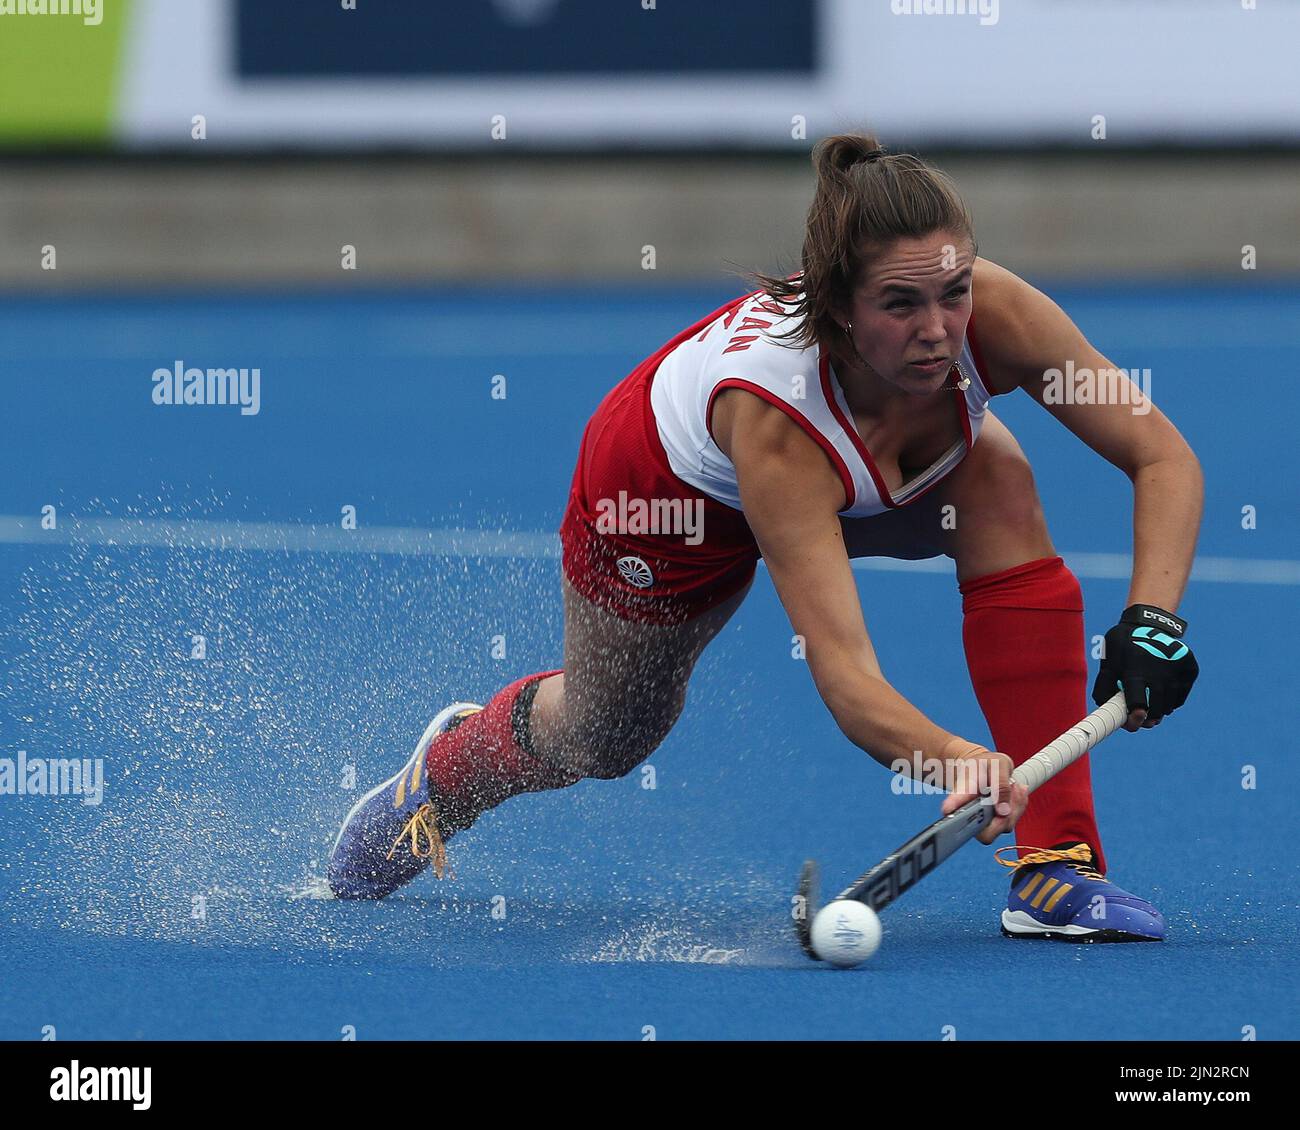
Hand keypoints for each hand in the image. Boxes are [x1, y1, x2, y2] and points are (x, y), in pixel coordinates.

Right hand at [939, 742, 1027, 845]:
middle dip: (1004, 819)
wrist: (987, 766)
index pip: (954, 805)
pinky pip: (1012, 821)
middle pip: (985, 834)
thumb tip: (1003, 812)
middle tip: (1010, 794)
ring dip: (1015, 807)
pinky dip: (1019, 806)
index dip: (953, 810)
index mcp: (963, 792)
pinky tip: (1016, 791)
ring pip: (1004, 827)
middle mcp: (971, 812)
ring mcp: (984, 819)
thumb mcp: (997, 765)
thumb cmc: (987, 764)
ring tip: (1013, 785)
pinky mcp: (996, 820)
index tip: (948, 809)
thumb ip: (1001, 785)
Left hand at [1092, 604, 1198, 730]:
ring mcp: (1177, 670)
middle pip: (1157, 710)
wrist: (1148, 623)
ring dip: (1159, 710)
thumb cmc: (1123, 647)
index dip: (1135, 717)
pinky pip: (1180, 698)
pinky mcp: (1190, 669)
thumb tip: (1106, 710)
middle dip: (1148, 718)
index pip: (1138, 704)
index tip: (1133, 720)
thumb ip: (1104, 687)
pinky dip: (1171, 700)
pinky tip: (1161, 692)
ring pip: (1170, 706)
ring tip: (1150, 703)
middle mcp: (1160, 672)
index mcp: (1136, 671)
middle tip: (1141, 719)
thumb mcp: (1108, 662)